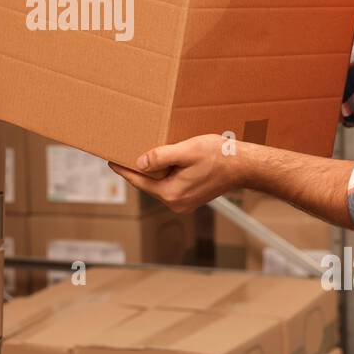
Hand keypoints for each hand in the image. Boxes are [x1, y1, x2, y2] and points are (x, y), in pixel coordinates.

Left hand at [108, 134, 244, 214]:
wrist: (243, 166)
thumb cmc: (218, 156)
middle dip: (136, 169)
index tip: (110, 160)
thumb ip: (161, 157)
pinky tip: (163, 161)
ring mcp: (183, 202)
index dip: (123, 169)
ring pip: (158, 184)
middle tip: (122, 153)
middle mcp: (175, 203)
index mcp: (172, 194)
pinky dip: (163, 173)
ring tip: (141, 154)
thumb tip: (139, 163)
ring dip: (151, 170)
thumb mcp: (187, 151)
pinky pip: (169, 185)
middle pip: (147, 184)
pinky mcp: (190, 198)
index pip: (139, 181)